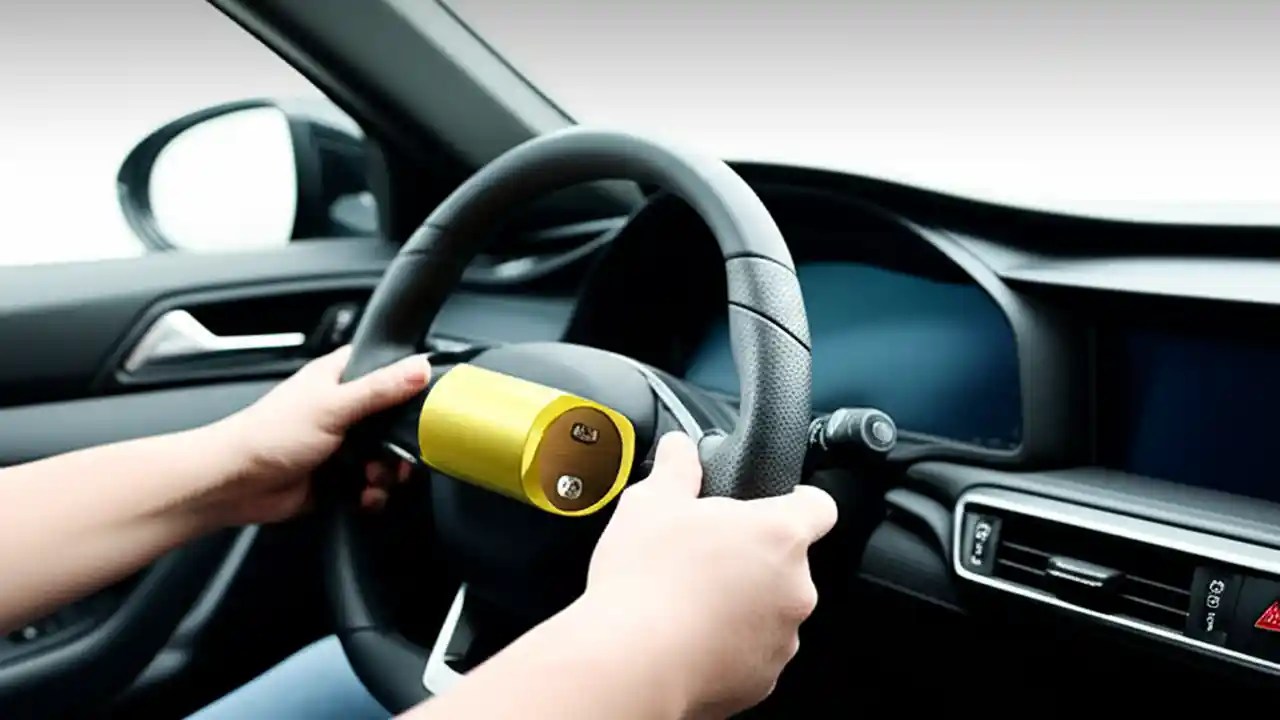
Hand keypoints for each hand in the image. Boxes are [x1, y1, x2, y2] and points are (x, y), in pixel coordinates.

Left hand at [200, 345, 430, 526]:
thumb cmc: (268, 435)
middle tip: (399, 453)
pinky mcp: (339, 476)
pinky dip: (373, 493)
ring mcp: (342, 444)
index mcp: (339, 378)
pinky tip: (364, 495)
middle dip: (402, 443)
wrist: (235, 484)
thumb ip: (380, 388)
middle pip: (395, 420)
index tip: (424, 402)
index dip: (409, 383)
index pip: (388, 369)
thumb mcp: (333, 406)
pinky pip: (372, 485)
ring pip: (387, 456)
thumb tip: (420, 368)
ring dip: (387, 472)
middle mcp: (344, 408)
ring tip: (373, 477)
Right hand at [579, 432, 837, 717]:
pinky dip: (729, 645)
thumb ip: (677, 468)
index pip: (820, 505)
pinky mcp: (763, 679)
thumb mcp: (650, 504)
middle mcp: (794, 587)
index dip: (799, 499)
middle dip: (752, 558)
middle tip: (703, 557)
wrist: (631, 664)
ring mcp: (782, 637)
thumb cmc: (645, 581)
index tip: (776, 503)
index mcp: (778, 535)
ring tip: (688, 602)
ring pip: (769, 610)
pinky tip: (687, 636)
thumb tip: (680, 447)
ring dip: (741, 604)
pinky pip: (752, 652)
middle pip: (786, 562)